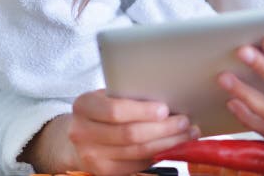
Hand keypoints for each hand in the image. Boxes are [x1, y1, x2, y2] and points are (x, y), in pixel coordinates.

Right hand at [67, 89, 199, 175]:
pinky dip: (157, 155)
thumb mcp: (105, 97)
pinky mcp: (103, 172)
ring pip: (137, 152)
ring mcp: (92, 155)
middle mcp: (82, 132)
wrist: (77, 138)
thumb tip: (166, 96)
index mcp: (84, 106)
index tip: (165, 109)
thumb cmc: (99, 112)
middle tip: (184, 122)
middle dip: (163, 129)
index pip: (115, 111)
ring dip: (167, 143)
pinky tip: (171, 146)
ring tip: (186, 135)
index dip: (143, 111)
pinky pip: (137, 164)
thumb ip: (126, 96)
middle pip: (130, 134)